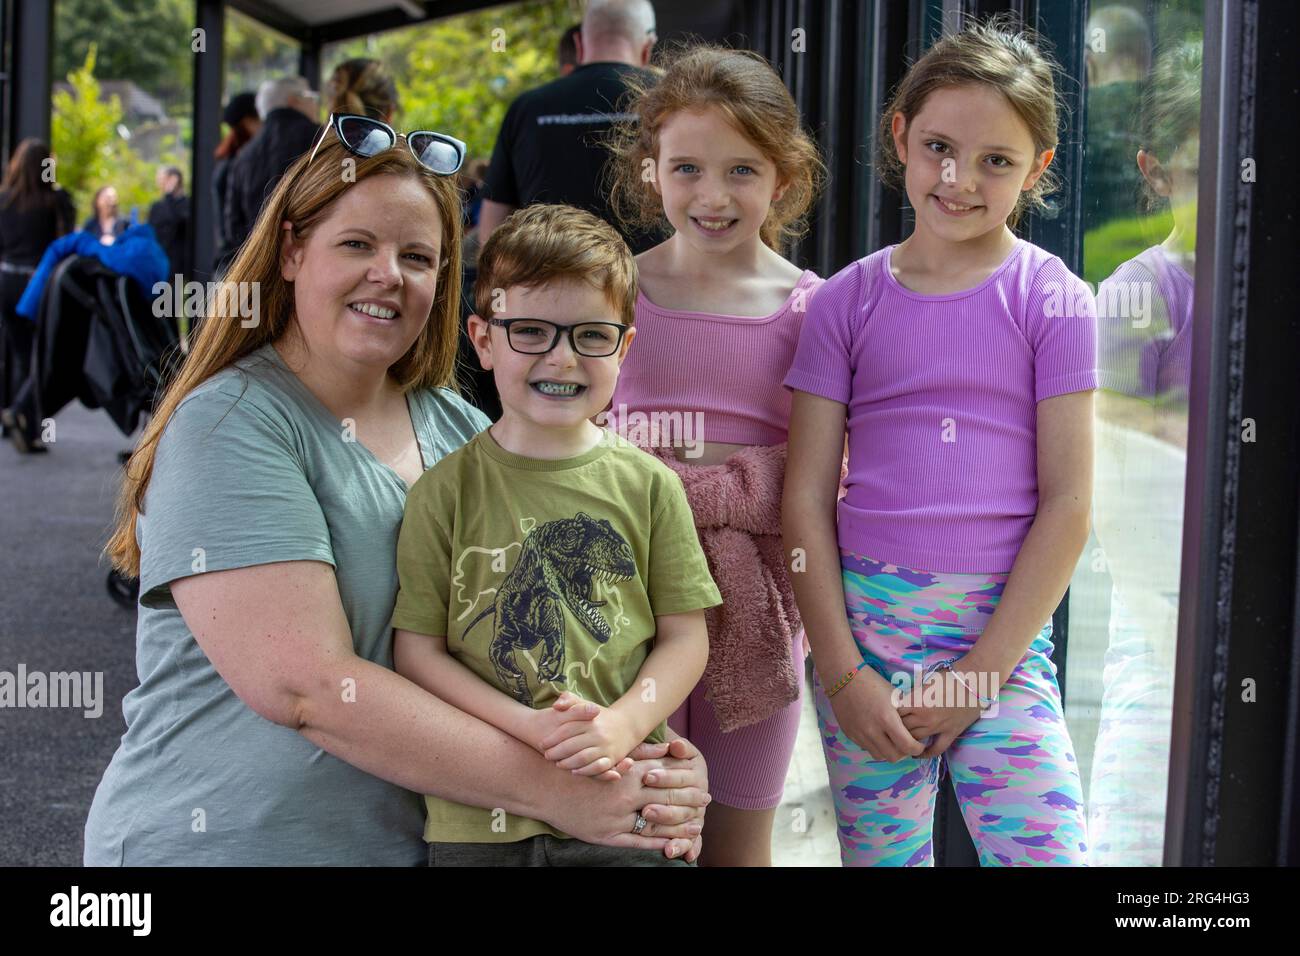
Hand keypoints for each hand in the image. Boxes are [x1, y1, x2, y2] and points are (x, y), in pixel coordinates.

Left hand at [541, 699, 640, 777]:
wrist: (628, 725)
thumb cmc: (599, 716)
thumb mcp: (585, 704)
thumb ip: (569, 700)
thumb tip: (556, 705)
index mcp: (590, 720)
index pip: (566, 730)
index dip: (552, 738)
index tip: (542, 744)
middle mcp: (598, 733)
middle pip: (572, 746)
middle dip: (556, 752)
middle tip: (547, 756)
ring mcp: (605, 746)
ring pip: (582, 758)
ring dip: (567, 763)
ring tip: (558, 764)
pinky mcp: (612, 758)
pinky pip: (596, 767)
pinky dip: (584, 771)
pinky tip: (574, 771)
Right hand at [546, 739, 709, 861]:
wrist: (547, 786)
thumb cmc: (580, 766)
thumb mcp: (611, 754)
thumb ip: (642, 750)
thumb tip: (668, 747)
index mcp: (628, 775)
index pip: (667, 782)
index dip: (688, 785)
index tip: (704, 787)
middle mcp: (626, 797)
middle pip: (666, 802)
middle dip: (689, 804)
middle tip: (707, 804)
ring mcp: (617, 818)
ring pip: (655, 825)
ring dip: (679, 828)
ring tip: (697, 828)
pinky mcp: (607, 835)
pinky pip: (636, 842)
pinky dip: (656, 844)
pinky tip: (671, 847)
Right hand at [826, 666, 925, 761]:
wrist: (844, 678)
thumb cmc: (873, 683)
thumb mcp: (895, 696)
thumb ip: (906, 714)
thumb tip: (919, 726)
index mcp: (887, 719)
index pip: (907, 746)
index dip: (917, 748)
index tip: (919, 744)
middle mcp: (872, 731)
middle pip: (893, 757)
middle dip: (903, 753)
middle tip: (906, 744)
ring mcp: (859, 734)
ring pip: (879, 756)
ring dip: (888, 751)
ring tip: (891, 741)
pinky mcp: (850, 734)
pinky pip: (866, 748)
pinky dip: (875, 745)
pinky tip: (877, 734)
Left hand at [897, 671, 982, 758]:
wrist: (973, 683)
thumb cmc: (949, 678)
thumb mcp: (925, 681)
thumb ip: (913, 693)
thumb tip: (902, 701)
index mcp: (917, 702)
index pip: (896, 712)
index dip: (891, 712)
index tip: (890, 712)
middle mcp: (925, 717)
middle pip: (903, 727)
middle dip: (896, 726)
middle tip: (893, 726)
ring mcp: (938, 727)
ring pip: (915, 739)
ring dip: (907, 739)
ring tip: (901, 738)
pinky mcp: (950, 734)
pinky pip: (936, 749)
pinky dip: (925, 754)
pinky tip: (917, 754)